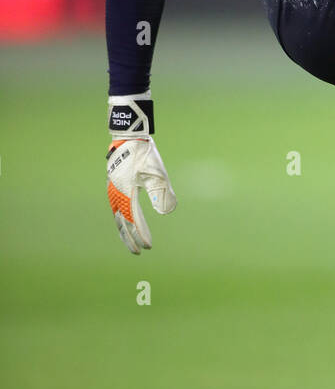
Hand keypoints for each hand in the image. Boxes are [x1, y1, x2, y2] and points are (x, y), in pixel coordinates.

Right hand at [106, 136, 176, 253]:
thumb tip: (166, 212)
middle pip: (121, 223)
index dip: (141, 235)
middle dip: (130, 238)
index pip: (133, 220)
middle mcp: (116, 194)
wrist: (128, 136)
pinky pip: (116, 207)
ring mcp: (113, 189)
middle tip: (138, 252)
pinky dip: (121, 218)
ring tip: (132, 240)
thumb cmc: (143, 153)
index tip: (148, 246)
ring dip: (124, 230)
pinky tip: (127, 221)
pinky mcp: (114, 185)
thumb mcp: (157, 171)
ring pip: (117, 216)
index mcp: (126, 192)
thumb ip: (161, 192)